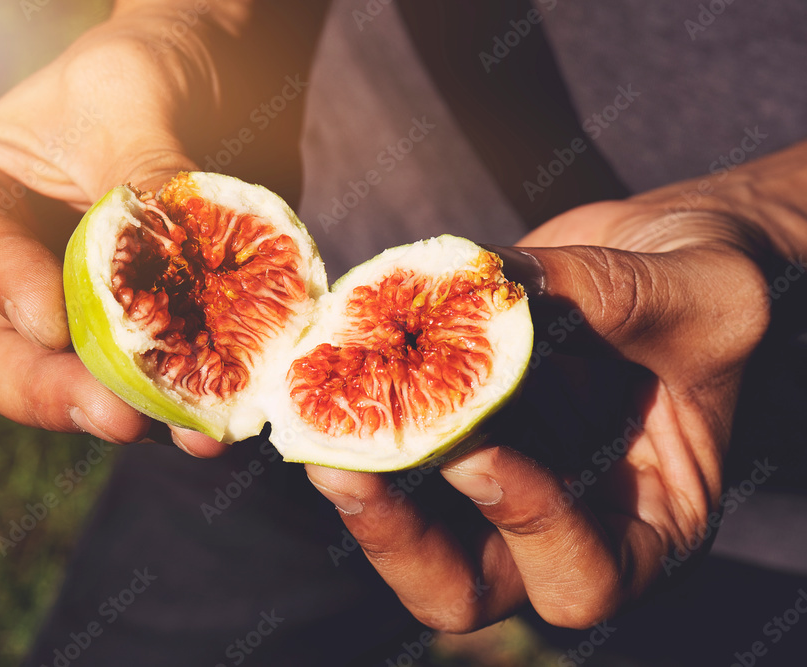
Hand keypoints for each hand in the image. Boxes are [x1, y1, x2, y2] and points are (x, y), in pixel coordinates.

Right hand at [0, 9, 230, 454]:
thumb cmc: (138, 75)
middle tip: (114, 416)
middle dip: (53, 392)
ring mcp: (66, 318)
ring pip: (72, 389)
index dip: (2, 288)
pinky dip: (182, 401)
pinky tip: (221, 416)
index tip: (52, 320)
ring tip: (187, 429)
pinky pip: (146, 384)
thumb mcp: (130, 96)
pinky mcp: (134, 338)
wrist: (204, 91)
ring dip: (131, 412)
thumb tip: (174, 260)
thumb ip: (140, 173)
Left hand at [305, 198, 778, 630]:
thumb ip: (616, 298)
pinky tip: (326, 361)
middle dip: (399, 537)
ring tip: (313, 418)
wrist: (662, 248)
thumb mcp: (708, 294)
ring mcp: (495, 475)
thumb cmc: (711, 286)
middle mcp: (559, 520)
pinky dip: (353, 409)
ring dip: (356, 483)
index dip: (529, 529)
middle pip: (464, 583)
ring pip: (407, 525)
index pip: (582, 576)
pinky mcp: (450, 423)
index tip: (481, 454)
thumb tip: (486, 290)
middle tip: (347, 469)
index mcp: (645, 527)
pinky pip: (390, 442)